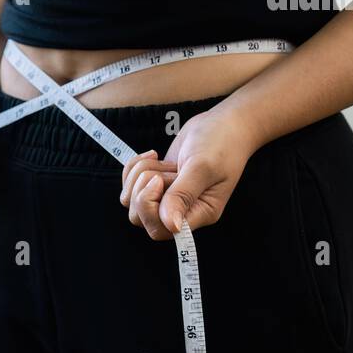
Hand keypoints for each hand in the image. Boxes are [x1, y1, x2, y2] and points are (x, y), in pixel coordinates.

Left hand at [119, 105, 257, 240]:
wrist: (222, 123)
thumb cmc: (220, 143)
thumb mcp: (201, 167)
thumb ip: (182, 195)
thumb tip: (171, 226)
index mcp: (198, 213)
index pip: (160, 229)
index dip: (149, 207)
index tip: (159, 181)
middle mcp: (182, 210)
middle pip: (140, 218)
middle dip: (142, 189)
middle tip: (165, 171)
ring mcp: (167, 197)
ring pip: (131, 200)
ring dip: (140, 176)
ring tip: (163, 164)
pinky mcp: (157, 183)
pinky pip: (130, 184)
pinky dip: (134, 168)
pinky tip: (154, 156)